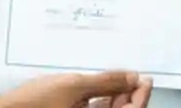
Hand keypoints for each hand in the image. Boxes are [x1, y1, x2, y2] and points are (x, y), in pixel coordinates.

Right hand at [0, 71, 152, 107]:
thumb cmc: (35, 103)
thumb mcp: (74, 85)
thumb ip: (106, 82)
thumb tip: (132, 77)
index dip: (141, 96)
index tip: (145, 79)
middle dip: (131, 96)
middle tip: (135, 76)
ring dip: (117, 97)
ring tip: (119, 79)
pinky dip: (103, 101)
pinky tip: (102, 87)